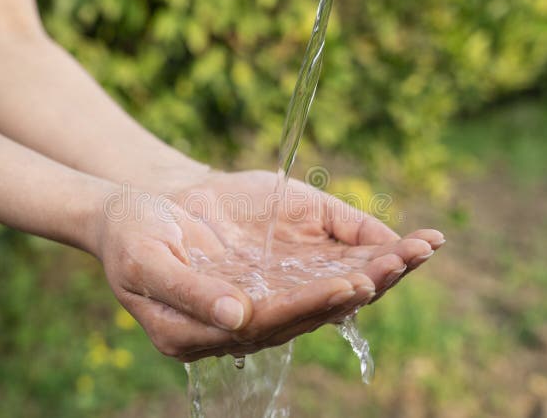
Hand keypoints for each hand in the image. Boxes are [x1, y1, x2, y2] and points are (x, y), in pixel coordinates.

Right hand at [91, 170, 443, 361]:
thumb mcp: (145, 263)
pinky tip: (396, 245)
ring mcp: (258, 300)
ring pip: (323, 295)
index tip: (354, 285)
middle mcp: (239, 323)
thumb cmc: (129, 238)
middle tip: (404, 261)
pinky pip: (320, 272)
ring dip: (371, 274)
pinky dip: (358, 258)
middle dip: (359, 287)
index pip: (269, 322)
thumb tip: (239, 319)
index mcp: (202, 331)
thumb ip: (190, 294)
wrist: (131, 215)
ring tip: (417, 250)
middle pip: (309, 312)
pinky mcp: (270, 278)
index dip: (312, 304)